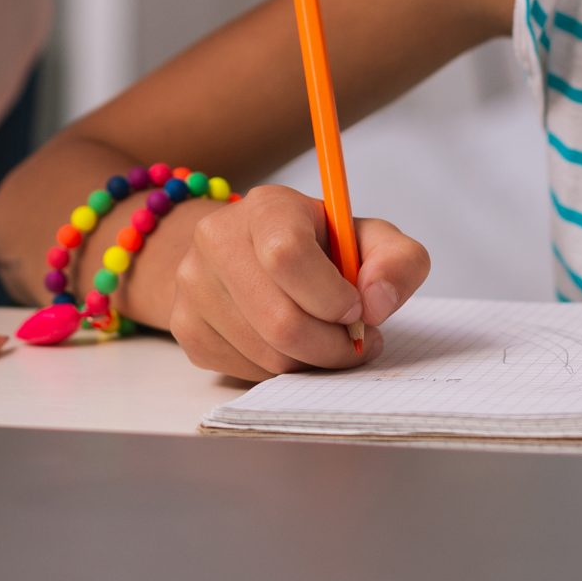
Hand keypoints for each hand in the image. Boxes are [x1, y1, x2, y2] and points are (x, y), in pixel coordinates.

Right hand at [167, 183, 428, 379]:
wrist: (247, 254)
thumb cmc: (317, 248)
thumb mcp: (368, 240)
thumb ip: (397, 261)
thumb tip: (376, 304)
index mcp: (266, 207)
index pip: (287, 255)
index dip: (330, 296)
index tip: (357, 310)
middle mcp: (217, 239)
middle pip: (279, 320)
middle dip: (332, 346)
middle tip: (356, 342)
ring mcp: (192, 285)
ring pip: (265, 355)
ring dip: (311, 362)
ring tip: (327, 341)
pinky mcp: (184, 326)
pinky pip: (245, 373)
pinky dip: (280, 372)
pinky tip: (291, 346)